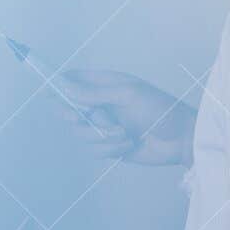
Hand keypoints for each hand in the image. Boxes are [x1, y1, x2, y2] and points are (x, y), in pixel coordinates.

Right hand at [52, 68, 195, 165]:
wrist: (182, 139)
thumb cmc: (161, 109)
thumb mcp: (128, 94)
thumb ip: (95, 93)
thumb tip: (66, 88)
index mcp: (106, 84)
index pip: (74, 80)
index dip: (58, 84)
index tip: (47, 90)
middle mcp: (102, 104)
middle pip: (69, 109)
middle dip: (74, 115)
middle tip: (82, 117)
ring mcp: (105, 126)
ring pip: (81, 133)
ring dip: (101, 135)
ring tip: (124, 134)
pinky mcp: (110, 146)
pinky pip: (95, 149)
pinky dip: (110, 148)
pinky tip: (129, 144)